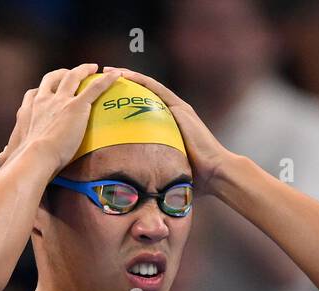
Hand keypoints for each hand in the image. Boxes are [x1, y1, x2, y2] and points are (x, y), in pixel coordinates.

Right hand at [0, 64, 120, 171]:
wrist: (36, 156)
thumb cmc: (22, 160)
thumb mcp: (10, 154)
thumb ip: (7, 153)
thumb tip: (0, 157)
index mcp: (28, 111)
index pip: (33, 94)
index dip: (41, 91)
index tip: (45, 91)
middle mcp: (42, 100)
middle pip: (51, 79)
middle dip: (61, 73)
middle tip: (70, 72)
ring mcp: (60, 101)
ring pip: (72, 77)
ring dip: (82, 70)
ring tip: (91, 67)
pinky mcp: (77, 106)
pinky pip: (94, 88)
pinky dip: (105, 80)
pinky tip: (115, 75)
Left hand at [114, 67, 236, 191]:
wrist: (215, 173)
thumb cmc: (196, 179)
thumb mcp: (168, 171)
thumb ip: (153, 172)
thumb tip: (134, 190)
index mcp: (170, 125)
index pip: (144, 106)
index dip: (126, 99)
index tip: (107, 96)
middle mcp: (174, 113)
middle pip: (144, 92)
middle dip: (123, 83)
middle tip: (102, 79)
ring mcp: (178, 109)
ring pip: (148, 86)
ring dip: (128, 76)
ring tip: (109, 72)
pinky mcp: (181, 108)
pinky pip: (156, 89)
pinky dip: (140, 80)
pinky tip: (125, 75)